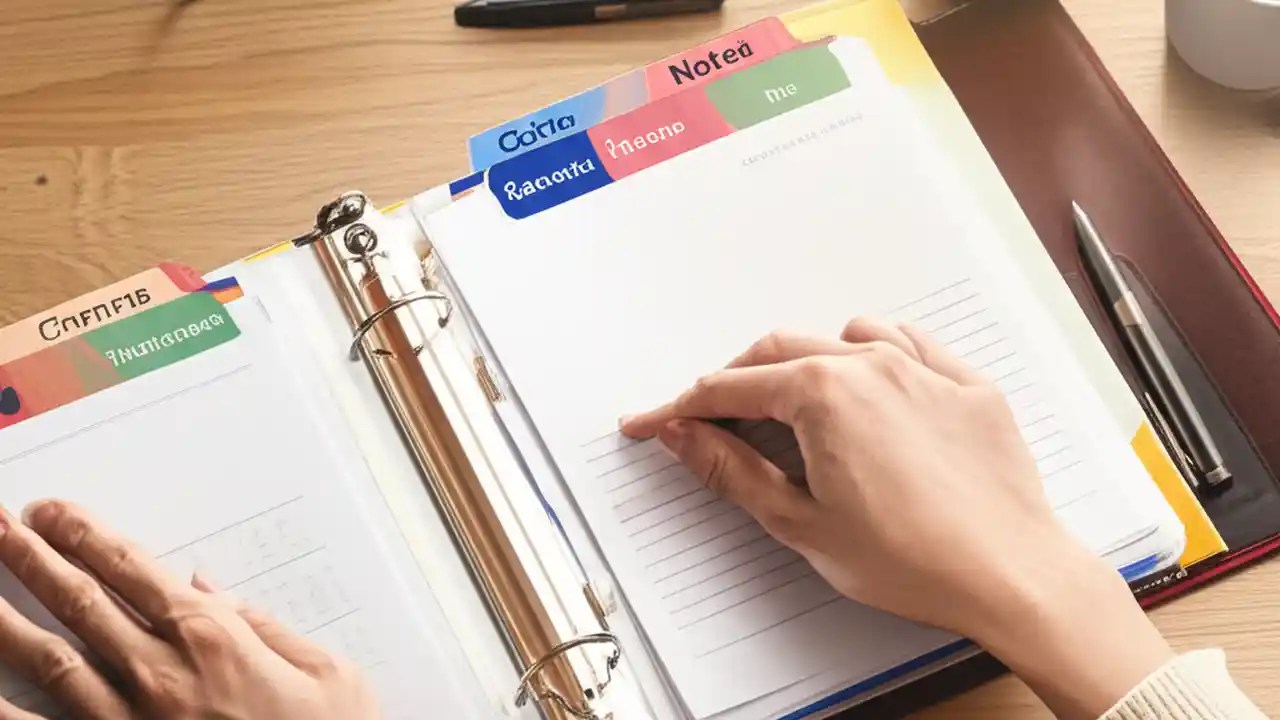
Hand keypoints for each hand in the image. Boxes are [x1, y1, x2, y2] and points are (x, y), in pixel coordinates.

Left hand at [0, 500, 379, 719]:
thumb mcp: (328, 673)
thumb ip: (266, 626)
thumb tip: (210, 590)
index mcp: (217, 640)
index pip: (134, 572)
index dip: (87, 536)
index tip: (53, 513)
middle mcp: (164, 676)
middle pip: (82, 604)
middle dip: (35, 559)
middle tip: (1, 525)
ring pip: (50, 660)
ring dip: (7, 617)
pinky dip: (8, 710)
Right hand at [621, 317, 1172, 719]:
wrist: (1011, 574)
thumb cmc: (914, 559)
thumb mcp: (801, 522)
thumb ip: (733, 471)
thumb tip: (686, 437)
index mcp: (823, 394)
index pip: (729, 389)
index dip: (681, 408)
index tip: (654, 423)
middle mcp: (871, 365)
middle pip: (778, 350)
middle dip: (734, 379)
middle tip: (709, 417)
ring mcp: (923, 369)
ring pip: (841, 336)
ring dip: (803, 359)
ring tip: (789, 398)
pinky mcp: (964, 383)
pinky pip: (908, 342)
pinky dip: (873, 351)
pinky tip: (869, 380)